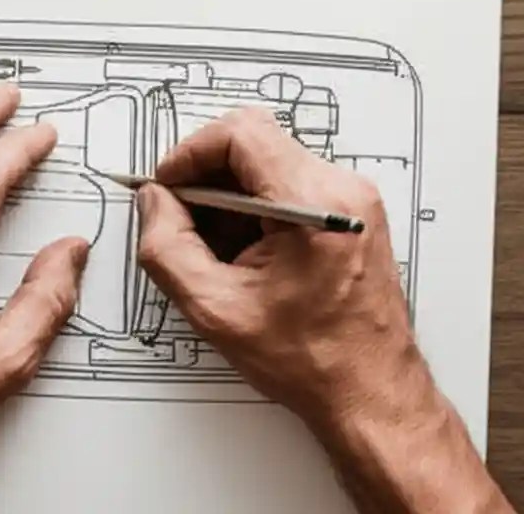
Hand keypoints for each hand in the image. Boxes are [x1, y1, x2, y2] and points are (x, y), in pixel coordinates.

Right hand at [135, 107, 420, 424]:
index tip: (168, 184)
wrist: (369, 391)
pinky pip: (290, 185)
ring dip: (230, 197)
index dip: (190, 152)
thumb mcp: (215, 308)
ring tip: (218, 251)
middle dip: (207, 177)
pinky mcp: (351, 213)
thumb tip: (153, 202)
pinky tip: (245, 255)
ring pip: (269, 163)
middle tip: (183, 220)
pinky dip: (255, 209)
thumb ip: (167, 247)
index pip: (241, 132)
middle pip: (254, 143)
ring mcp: (352, 200)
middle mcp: (342, 190)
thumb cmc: (313, 361)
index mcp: (313, 204)